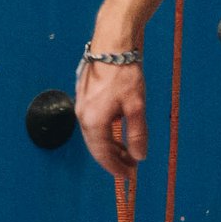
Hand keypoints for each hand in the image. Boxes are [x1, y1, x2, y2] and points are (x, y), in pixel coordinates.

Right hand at [75, 46, 147, 179]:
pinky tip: (118, 131)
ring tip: (127, 152)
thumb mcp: (136, 106)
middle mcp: (83, 117)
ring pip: (94, 136)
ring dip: (110, 146)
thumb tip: (139, 157)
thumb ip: (137, 134)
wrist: (111, 45)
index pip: (103, 155)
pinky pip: (93, 124)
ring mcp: (81, 107)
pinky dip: (105, 133)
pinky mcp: (84, 98)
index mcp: (94, 122)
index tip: (130, 176)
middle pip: (97, 147)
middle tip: (131, 167)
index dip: (116, 168)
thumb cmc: (124, 73)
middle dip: (114, 159)